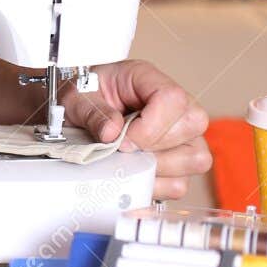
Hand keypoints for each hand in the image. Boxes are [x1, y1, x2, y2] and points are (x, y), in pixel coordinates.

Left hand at [59, 59, 211, 199]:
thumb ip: (92, 114)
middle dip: (154, 146)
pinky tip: (132, 175)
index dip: (151, 125)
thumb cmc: (82, 100)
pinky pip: (180, 184)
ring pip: (196, 158)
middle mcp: (174, 106)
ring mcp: (182, 136)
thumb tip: (112, 134)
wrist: (70, 115)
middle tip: (123, 149)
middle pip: (193, 125)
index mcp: (147, 80)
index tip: (123, 139)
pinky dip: (154, 186)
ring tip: (128, 162)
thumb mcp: (76, 99)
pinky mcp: (178, 163)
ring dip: (158, 168)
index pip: (173, 98)